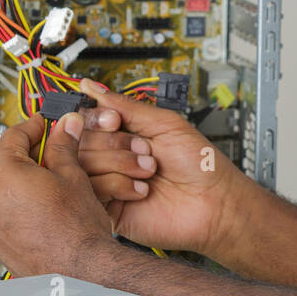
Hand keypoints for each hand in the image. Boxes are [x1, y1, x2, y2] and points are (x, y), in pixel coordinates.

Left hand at [0, 111, 113, 277]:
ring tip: (48, 177)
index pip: (13, 134)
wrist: (76, 269)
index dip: (35, 126)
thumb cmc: (74, 229)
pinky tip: (39, 201)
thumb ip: (63, 145)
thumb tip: (66, 125)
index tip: (48, 124)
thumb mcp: (72, 175)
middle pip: (0, 156)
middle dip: (25, 150)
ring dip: (19, 174)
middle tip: (50, 148)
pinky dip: (14, 198)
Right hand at [74, 78, 252, 260]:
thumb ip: (126, 107)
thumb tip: (91, 86)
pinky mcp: (109, 209)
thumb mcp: (165, 124)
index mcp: (124, 135)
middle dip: (115, 144)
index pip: (86, 120)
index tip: (116, 122)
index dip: (97, 119)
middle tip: (145, 151)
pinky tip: (142, 191)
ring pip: (84, 165)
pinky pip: (93, 191)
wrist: (215, 202)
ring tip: (148, 172)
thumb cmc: (200, 164)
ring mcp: (110, 183)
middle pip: (82, 142)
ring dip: (121, 165)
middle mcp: (113, 157)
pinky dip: (119, 186)